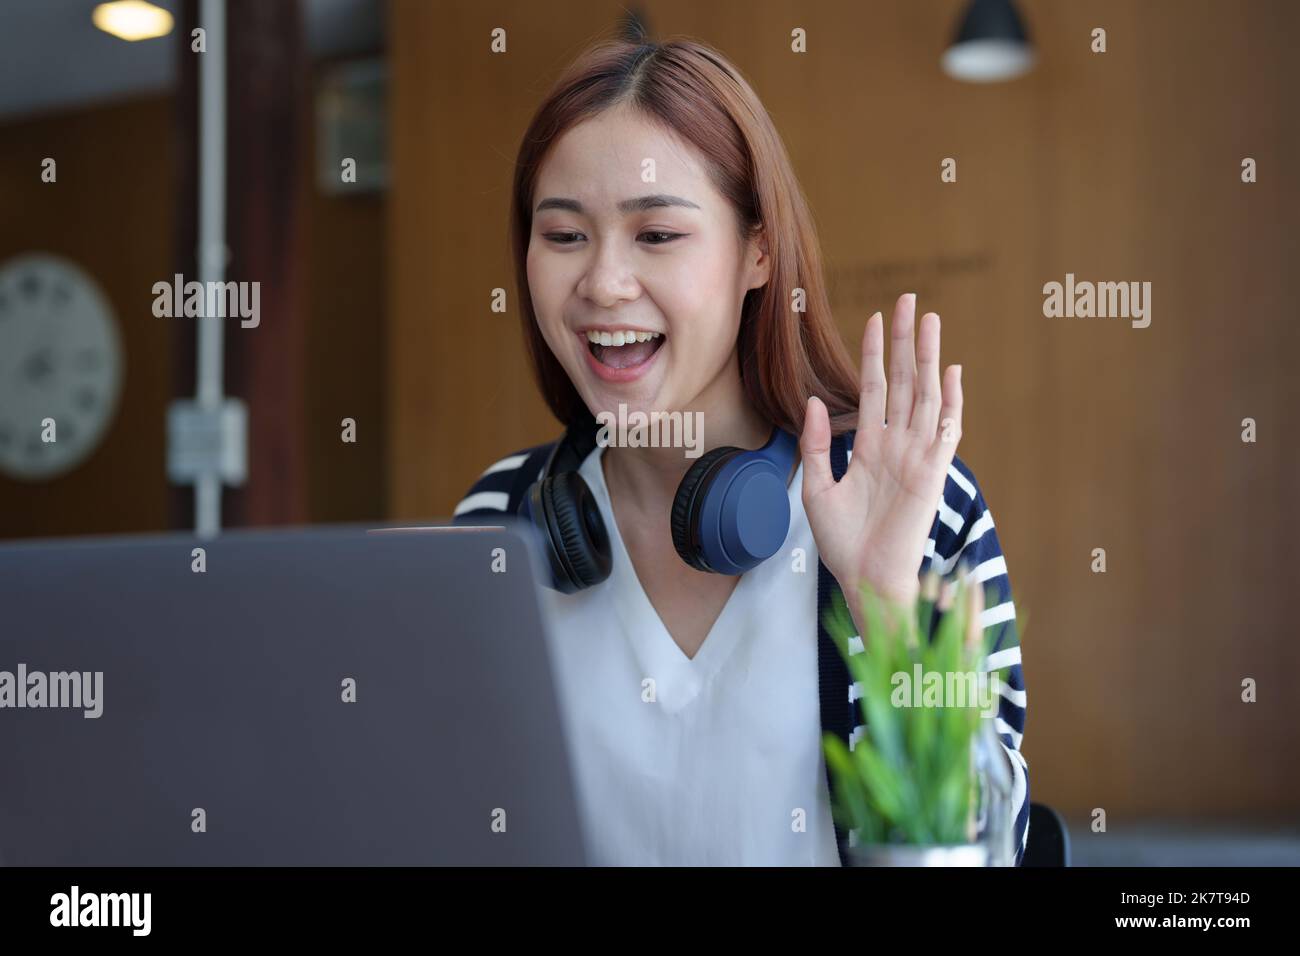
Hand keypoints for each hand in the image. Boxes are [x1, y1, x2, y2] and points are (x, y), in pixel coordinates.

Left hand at [801, 293, 962, 624]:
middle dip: (905, 341)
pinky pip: (945, 431)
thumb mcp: (816, 488)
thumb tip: (813, 401)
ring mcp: (917, 457)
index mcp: (870, 448)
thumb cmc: (841, 542)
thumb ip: (816, 445)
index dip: (874, 354)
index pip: (873, 388)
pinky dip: (949, 402)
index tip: (875, 319)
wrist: (864, 579)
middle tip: (909, 300)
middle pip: (902, 381)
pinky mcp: (932, 474)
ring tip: (929, 320)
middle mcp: (897, 445)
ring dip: (928, 357)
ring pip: (924, 395)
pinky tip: (950, 372)